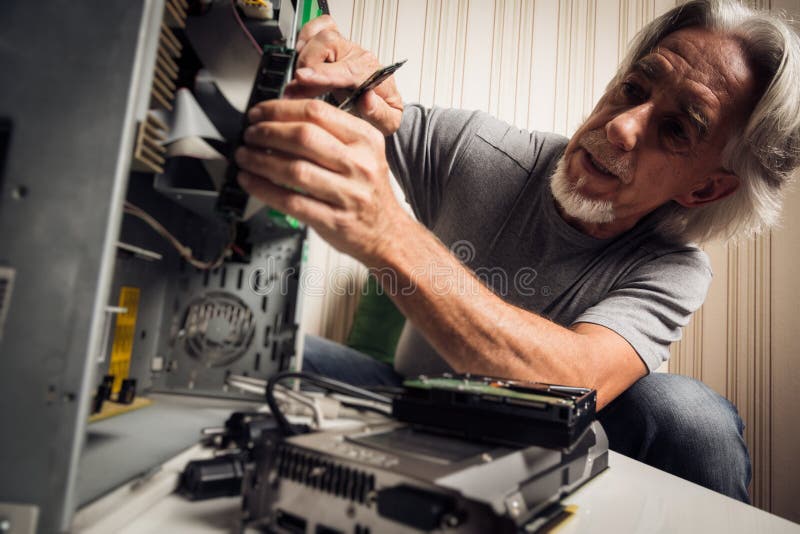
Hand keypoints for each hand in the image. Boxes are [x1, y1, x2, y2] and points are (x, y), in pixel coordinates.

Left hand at [234, 99, 410, 263]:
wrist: (386, 233)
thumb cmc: (366, 191)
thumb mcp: (362, 152)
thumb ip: (330, 132)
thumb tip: (278, 117)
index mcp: (365, 139)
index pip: (317, 112)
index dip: (279, 109)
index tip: (259, 113)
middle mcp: (360, 164)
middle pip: (303, 137)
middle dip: (266, 132)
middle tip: (249, 134)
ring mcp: (348, 194)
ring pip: (294, 170)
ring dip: (260, 160)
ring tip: (244, 156)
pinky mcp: (334, 220)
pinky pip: (291, 201)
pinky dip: (263, 189)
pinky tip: (250, 181)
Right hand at [284, 15, 403, 135]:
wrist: (382, 107)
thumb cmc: (380, 113)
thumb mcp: (387, 123)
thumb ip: (379, 114)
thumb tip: (367, 100)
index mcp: (372, 74)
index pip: (345, 70)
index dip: (321, 73)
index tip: (302, 78)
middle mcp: (358, 57)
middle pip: (328, 44)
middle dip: (307, 65)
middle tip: (296, 89)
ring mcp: (346, 49)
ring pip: (321, 35)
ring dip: (304, 54)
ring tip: (298, 77)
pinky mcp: (335, 46)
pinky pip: (320, 27)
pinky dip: (306, 35)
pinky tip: (300, 52)